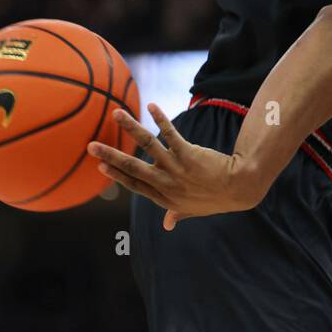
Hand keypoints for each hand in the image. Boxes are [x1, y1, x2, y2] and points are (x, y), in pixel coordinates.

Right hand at [86, 104, 259, 229]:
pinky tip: (152, 105)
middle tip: (91, 145)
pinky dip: (161, 118)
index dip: (117, 175)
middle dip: (110, 155)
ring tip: (116, 113)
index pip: (134, 184)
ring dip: (131, 127)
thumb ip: (177, 215)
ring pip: (148, 145)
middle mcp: (166, 183)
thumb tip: (167, 225)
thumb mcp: (193, 211)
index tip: (100, 167)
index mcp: (164, 197)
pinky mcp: (188, 154)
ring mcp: (176, 168)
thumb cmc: (216, 198)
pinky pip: (171, 133)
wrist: (239, 188)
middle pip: (132, 167)